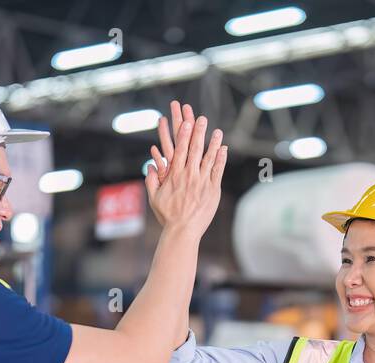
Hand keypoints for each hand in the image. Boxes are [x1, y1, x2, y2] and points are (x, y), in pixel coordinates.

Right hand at [144, 100, 225, 233]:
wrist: (182, 231)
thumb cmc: (167, 216)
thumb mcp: (154, 198)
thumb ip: (151, 180)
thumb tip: (150, 166)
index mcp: (174, 175)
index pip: (179, 150)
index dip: (184, 135)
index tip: (187, 122)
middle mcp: (188, 176)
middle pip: (194, 150)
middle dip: (198, 133)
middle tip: (202, 119)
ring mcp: (202, 182)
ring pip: (208, 158)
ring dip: (213, 143)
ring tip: (217, 131)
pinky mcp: (212, 190)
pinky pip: (217, 171)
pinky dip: (221, 159)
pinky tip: (224, 149)